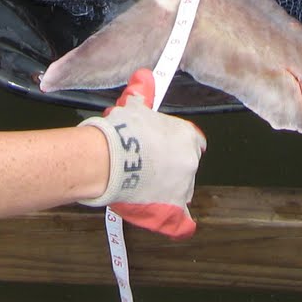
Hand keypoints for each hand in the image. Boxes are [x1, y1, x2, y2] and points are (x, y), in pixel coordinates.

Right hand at [79, 68, 205, 237]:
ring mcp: (183, 187)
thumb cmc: (121, 132)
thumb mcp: (134, 106)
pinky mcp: (172, 210)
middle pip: (185, 167)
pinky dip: (179, 224)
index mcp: (186, 137)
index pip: (192, 143)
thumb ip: (143, 93)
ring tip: (142, 187)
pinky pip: (182, 221)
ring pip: (180, 190)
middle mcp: (190, 162)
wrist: (110, 158)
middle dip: (169, 168)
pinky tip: (177, 225)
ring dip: (167, 190)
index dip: (176, 146)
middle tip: (145, 167)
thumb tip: (143, 76)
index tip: (163, 149)